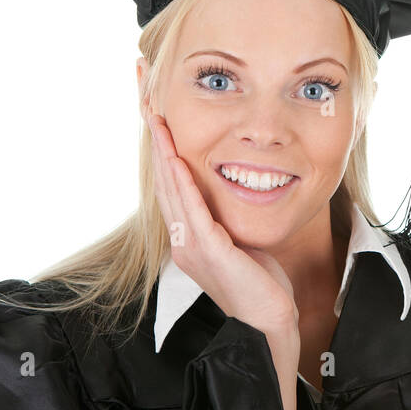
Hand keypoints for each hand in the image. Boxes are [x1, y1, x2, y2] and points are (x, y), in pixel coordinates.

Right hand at [147, 111, 300, 409]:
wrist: (269, 323)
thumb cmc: (261, 285)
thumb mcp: (241, 242)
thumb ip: (226, 219)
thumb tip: (227, 195)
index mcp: (187, 234)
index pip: (170, 177)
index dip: (160, 139)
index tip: (152, 102)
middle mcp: (181, 238)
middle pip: (161, 173)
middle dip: (153, 129)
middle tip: (141, 86)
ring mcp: (191, 246)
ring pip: (171, 187)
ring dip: (161, 146)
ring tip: (153, 110)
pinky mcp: (208, 253)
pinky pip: (192, 210)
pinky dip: (183, 182)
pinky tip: (176, 158)